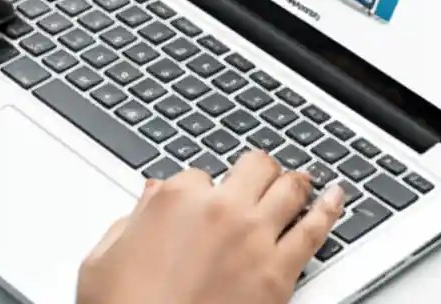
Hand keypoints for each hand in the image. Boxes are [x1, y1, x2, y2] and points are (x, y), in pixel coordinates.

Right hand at [77, 151, 346, 303]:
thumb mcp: (102, 259)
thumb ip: (130, 220)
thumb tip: (147, 198)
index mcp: (172, 199)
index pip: (197, 175)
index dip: (201, 191)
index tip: (201, 204)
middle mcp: (218, 210)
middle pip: (253, 167)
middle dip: (256, 171)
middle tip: (259, 179)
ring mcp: (254, 238)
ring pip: (289, 188)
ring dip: (295, 182)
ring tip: (302, 181)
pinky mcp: (280, 273)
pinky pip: (315, 229)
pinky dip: (331, 208)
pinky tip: (337, 197)